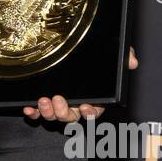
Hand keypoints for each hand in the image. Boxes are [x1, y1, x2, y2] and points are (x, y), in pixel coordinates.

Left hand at [22, 45, 137, 120]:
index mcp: (93, 97)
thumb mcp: (111, 51)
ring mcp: (58, 103)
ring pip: (54, 116)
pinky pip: (38, 112)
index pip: (94, 110)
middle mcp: (75, 103)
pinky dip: (33, 113)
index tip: (86, 107)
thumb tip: (132, 61)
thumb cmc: (94, 55)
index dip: (90, 112)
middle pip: (72, 117)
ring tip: (43, 101)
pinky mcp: (43, 101)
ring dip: (48, 112)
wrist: (66, 44)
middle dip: (64, 113)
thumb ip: (123, 56)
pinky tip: (28, 108)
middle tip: (58, 100)